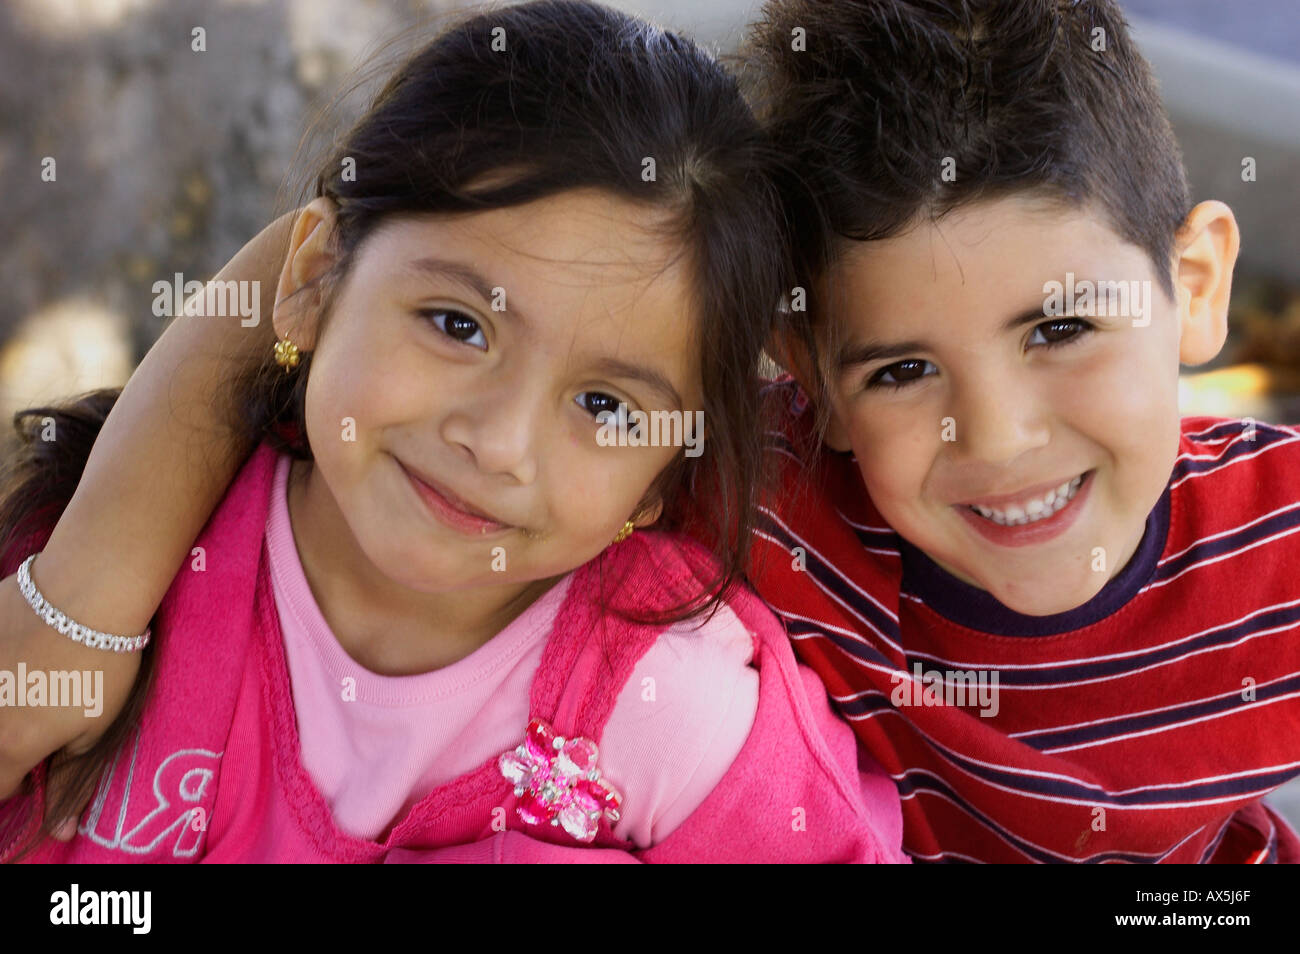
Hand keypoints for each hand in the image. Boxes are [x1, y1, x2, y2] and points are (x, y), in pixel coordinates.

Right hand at [0, 571, 140, 838]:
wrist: (83, 593)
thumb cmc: (100, 665)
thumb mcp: (95, 729)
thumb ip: (68, 779)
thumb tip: (64, 831)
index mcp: (8, 748)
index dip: (14, 785)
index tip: (31, 768)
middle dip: (3, 748)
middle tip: (30, 723)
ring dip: (4, 707)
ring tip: (26, 690)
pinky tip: (15, 661)